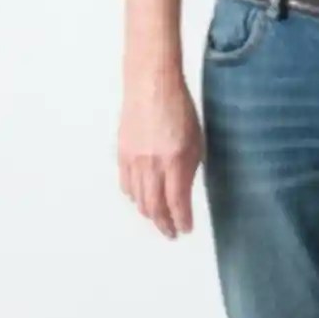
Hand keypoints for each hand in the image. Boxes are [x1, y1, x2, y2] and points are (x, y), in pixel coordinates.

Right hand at [117, 72, 202, 238]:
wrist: (151, 85)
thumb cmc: (180, 109)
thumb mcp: (197, 140)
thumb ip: (190, 168)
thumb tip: (183, 192)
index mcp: (175, 161)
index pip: (177, 203)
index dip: (181, 221)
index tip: (186, 230)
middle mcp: (152, 165)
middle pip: (154, 207)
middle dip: (164, 224)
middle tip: (171, 232)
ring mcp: (134, 160)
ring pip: (138, 199)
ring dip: (149, 213)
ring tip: (159, 219)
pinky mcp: (122, 154)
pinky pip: (126, 184)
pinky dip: (134, 197)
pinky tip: (141, 200)